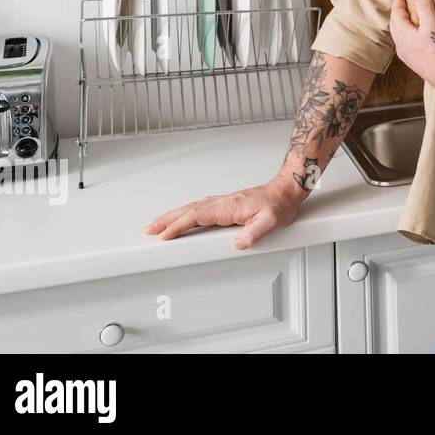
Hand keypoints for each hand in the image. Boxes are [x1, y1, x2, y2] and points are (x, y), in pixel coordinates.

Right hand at [143, 174, 307, 249]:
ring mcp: (223, 202)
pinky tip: (182, 216)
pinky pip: (199, 207)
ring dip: (173, 215)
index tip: (163, 236)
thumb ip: (254, 233)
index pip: (196, 216)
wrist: (286, 190)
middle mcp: (222, 203)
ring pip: (191, 208)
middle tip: (149, 229)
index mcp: (228, 207)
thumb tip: (238, 243)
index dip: (178, 226)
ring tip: (158, 224)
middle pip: (188, 210)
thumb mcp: (271, 221)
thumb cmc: (279, 205)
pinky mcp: (226, 204)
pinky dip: (185, 212)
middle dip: (167, 220)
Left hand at [391, 0, 434, 84]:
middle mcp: (401, 46)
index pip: (396, 12)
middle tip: (402, 1)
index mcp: (402, 35)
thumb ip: (425, 7)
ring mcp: (406, 55)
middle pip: (395, 24)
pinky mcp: (414, 61)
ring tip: (409, 15)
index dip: (398, 0)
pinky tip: (417, 33)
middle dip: (398, 11)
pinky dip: (408, 32)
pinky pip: (406, 42)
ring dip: (403, 22)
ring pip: (400, 34)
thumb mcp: (433, 25)